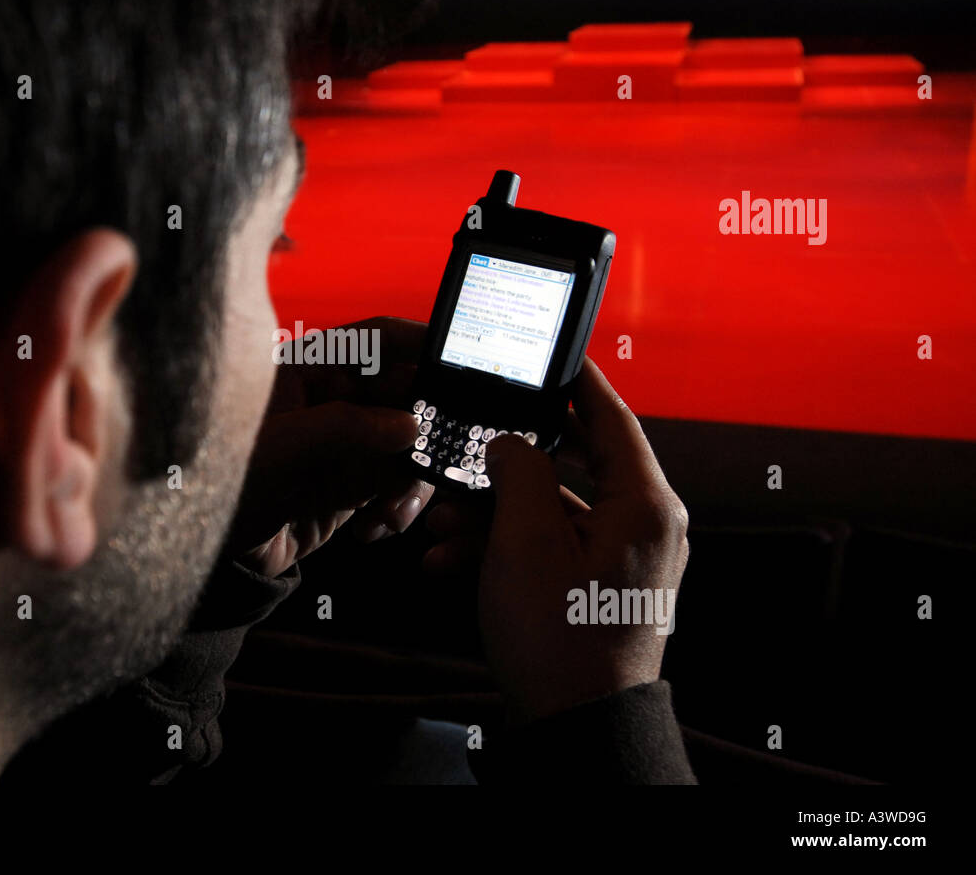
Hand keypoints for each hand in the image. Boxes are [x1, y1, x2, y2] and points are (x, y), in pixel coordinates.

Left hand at [226, 316, 435, 576]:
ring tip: (391, 511)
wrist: (216, 558)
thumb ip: (346, 429)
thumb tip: (409, 425)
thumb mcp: (284, 450)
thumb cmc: (227, 485)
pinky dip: (399, 507)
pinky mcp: (354, 485)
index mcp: (311, 370)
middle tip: (438, 455)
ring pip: (411, 445)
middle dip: (426, 428)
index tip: (457, 358)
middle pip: (406, 394)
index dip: (418, 341)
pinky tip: (375, 527)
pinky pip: (399, 485)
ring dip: (413, 479)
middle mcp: (335, 401)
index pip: (375, 340)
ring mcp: (348, 444)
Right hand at [423, 358, 688, 724]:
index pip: (612, 418)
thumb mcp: (525, 540)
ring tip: (440, 527)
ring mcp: (620, 560)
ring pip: (549, 511)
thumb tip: (510, 442)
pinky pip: (548, 548)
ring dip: (491, 515)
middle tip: (470, 446)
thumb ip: (518, 470)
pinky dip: (503, 549)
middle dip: (506, 465)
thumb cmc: (560, 639)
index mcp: (643, 505)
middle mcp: (641, 527)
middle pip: (571, 465)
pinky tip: (449, 562)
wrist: (574, 728)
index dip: (578, 381)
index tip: (554, 355)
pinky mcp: (595, 588)